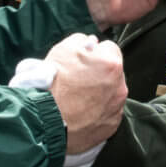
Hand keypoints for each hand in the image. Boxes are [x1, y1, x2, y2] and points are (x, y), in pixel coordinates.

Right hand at [46, 34, 126, 153]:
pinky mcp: (111, 126)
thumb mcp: (63, 49)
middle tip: (79, 80)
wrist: (45, 120)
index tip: (84, 60)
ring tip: (78, 98)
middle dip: (100, 73)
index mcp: (112, 64)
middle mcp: (120, 87)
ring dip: (100, 93)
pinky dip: (98, 112)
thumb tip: (90, 43)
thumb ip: (81, 40)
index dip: (95, 53)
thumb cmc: (53, 83)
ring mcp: (117, 108)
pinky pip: (107, 113)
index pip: (110, 49)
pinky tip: (81, 112)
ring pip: (112, 94)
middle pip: (114, 73)